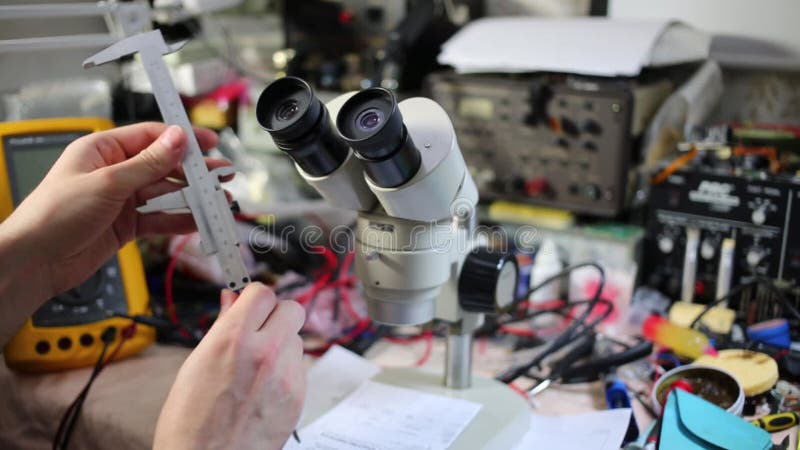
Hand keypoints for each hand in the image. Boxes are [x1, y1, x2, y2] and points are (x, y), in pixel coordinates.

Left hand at [1, 122, 229, 297]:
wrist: (35, 261)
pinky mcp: (126, 224)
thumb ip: (148, 163)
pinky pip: (160, 218)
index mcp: (103, 150)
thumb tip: (177, 139)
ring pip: (166, 193)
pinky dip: (180, 220)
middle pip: (164, 165)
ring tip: (219, 200)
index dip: (182, 139)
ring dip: (193, 197)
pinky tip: (199, 220)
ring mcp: (122, 199)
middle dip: (195, 171)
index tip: (209, 142)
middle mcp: (114, 171)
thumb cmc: (53, 215)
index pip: (151, 136)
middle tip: (223, 174)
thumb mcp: (107, 183)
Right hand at [154, 283, 306, 449]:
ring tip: (256, 367)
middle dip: (275, 315)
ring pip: (296, 339)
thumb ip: (222, 327)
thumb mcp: (196, 364)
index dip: (254, 297)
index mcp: (233, 338)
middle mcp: (265, 351)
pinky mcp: (298, 396)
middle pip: (291, 308)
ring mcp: (286, 375)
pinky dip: (286, 371)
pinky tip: (264, 387)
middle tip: (259, 330)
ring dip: (281, 345)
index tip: (250, 305)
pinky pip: (299, 367)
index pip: (261, 292)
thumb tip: (232, 301)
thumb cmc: (189, 422)